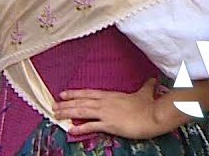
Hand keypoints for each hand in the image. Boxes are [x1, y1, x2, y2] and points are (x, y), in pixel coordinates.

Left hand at [54, 79, 171, 139]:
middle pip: (81, 102)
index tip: (62, 94)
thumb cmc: (150, 104)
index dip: (74, 93)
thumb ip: (146, 86)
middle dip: (66, 104)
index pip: (88, 93)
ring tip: (56, 115)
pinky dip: (80, 128)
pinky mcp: (110, 125)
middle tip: (53, 105)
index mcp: (110, 95)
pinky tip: (71, 130)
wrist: (155, 114)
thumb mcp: (146, 92)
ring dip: (67, 113)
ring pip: (82, 111)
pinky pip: (91, 126)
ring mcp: (106, 113)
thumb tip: (152, 79)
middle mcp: (104, 103)